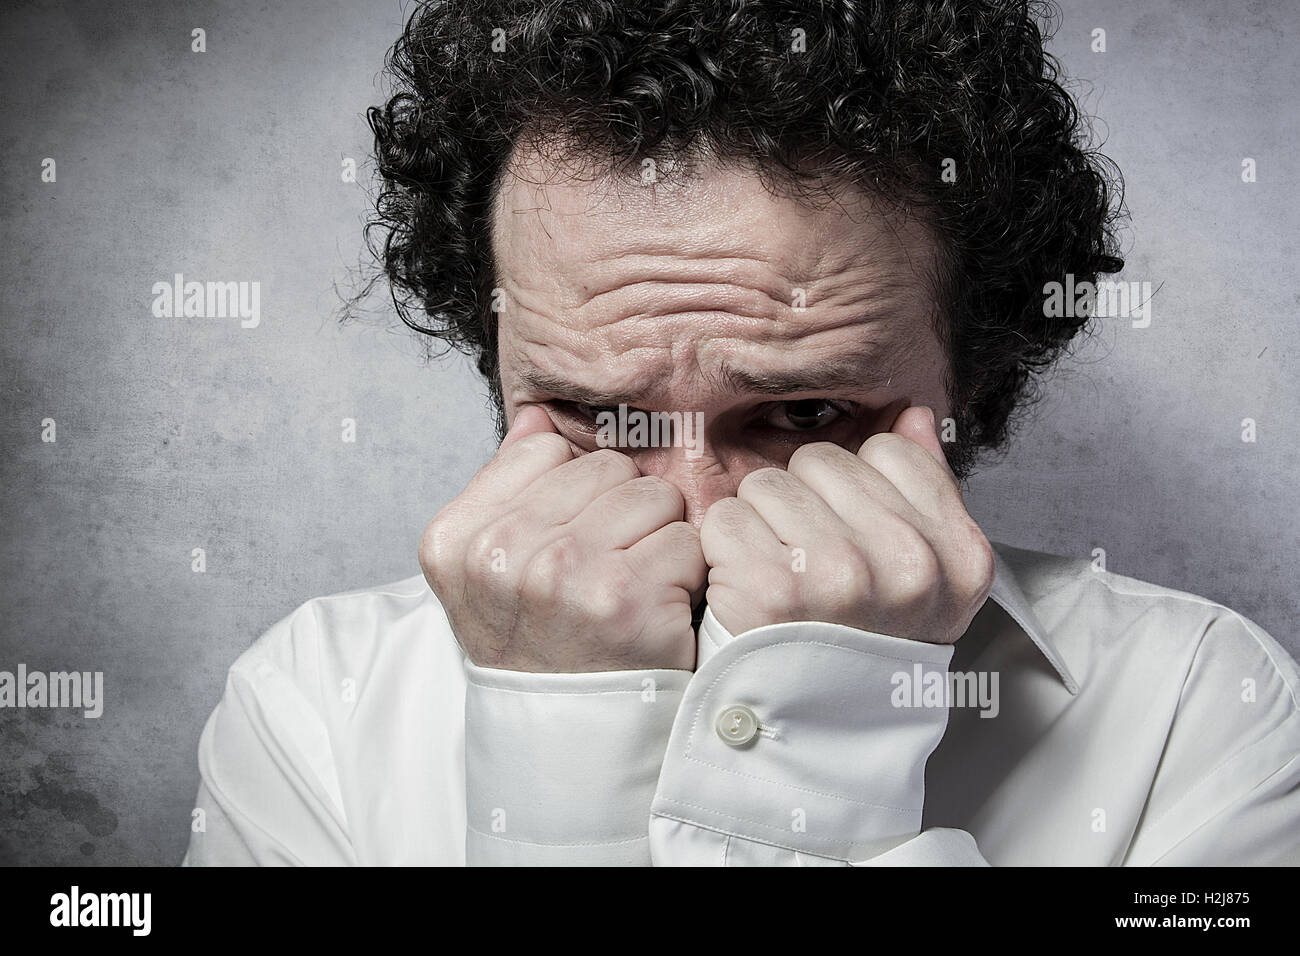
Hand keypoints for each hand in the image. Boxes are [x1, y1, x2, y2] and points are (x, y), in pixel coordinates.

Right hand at [418, 406, 706, 671]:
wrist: (567, 738)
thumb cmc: (538, 643)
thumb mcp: (489, 568)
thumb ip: (508, 484)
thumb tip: (537, 414)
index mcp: (456, 536)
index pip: (547, 449)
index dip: (575, 492)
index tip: (567, 541)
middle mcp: (502, 551)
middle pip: (608, 468)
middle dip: (623, 514)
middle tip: (607, 572)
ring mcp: (563, 573)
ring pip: (654, 497)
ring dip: (658, 541)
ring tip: (633, 588)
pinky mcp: (626, 599)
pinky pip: (686, 541)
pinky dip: (685, 576)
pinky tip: (657, 611)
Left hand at [699, 406, 994, 643]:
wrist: (814, 733)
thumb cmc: (863, 642)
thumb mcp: (926, 577)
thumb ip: (925, 488)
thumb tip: (910, 414)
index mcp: (959, 555)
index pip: (887, 451)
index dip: (855, 488)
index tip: (853, 538)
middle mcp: (909, 564)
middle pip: (821, 462)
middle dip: (802, 502)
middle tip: (808, 563)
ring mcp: (842, 576)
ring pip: (766, 484)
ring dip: (759, 525)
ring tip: (779, 577)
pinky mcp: (774, 590)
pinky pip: (725, 517)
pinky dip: (723, 550)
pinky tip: (746, 589)